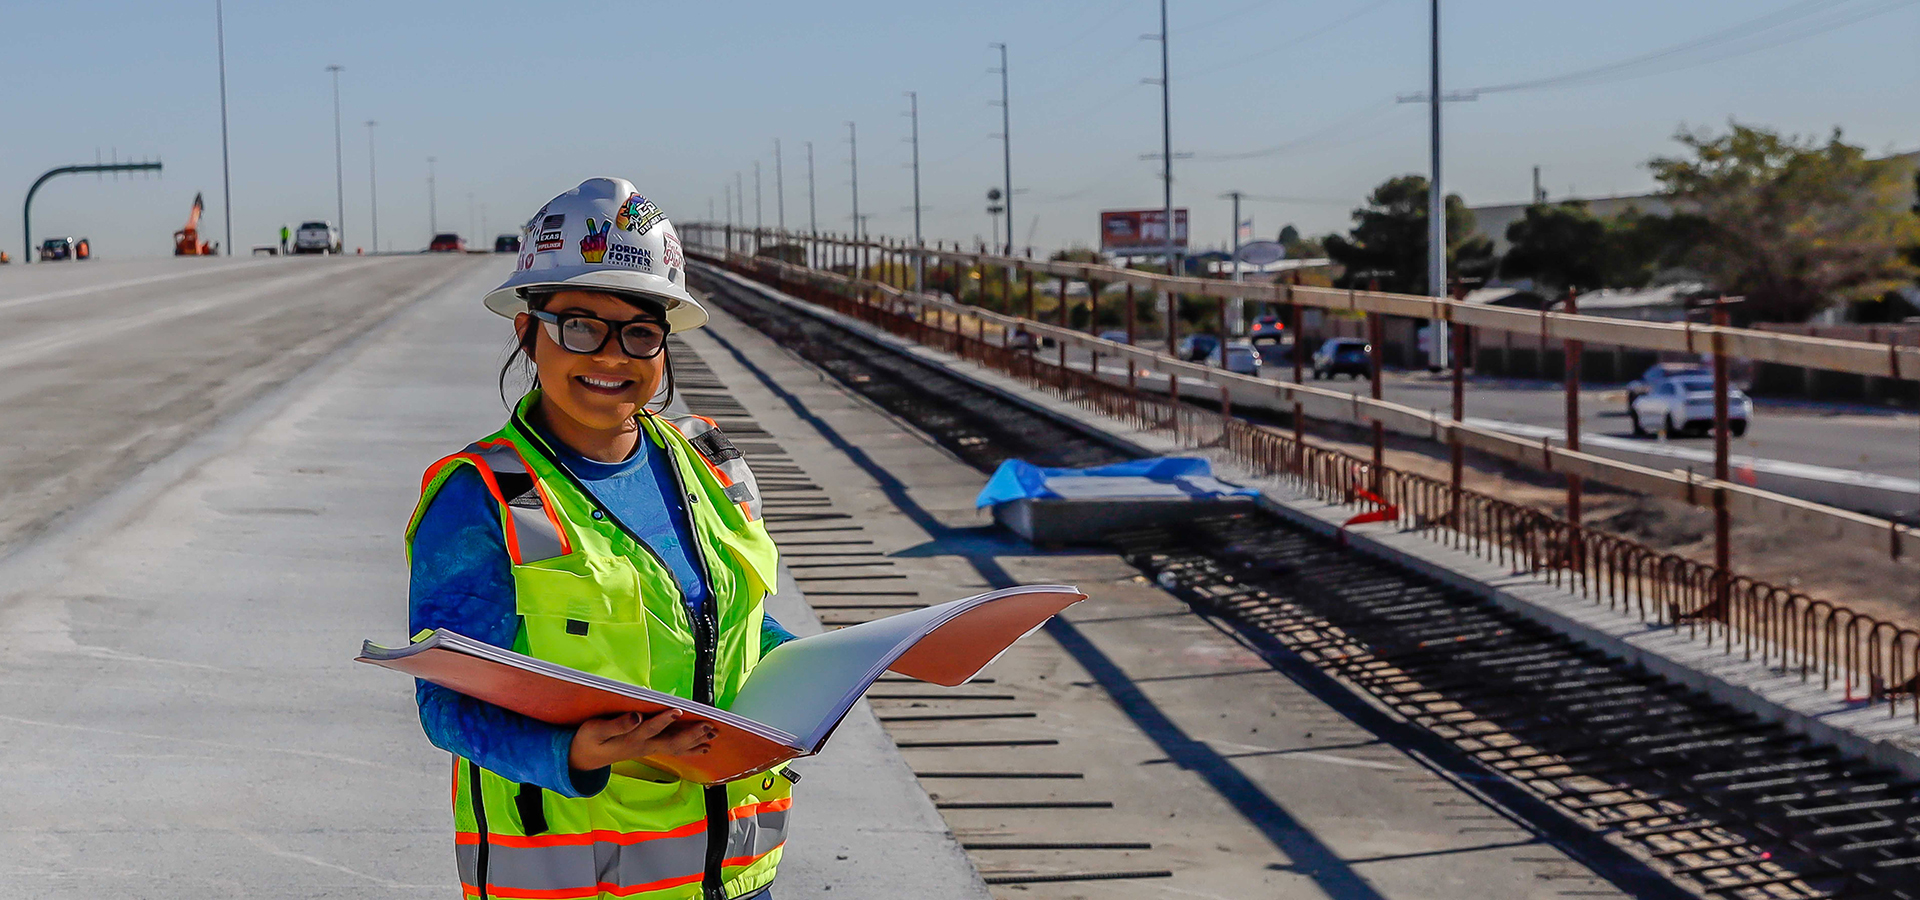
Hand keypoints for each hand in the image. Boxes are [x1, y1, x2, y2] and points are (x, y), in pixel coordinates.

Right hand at [569, 710, 716, 770]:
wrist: (584, 758)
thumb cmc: (588, 740)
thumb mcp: (596, 731)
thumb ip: (617, 724)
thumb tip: (636, 715)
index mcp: (630, 739)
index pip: (650, 728)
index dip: (664, 720)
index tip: (678, 710)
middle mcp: (643, 746)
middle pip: (671, 742)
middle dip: (691, 734)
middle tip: (709, 726)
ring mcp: (648, 749)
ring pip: (676, 747)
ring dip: (695, 741)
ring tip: (713, 736)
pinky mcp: (649, 748)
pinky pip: (673, 749)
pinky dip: (690, 748)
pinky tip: (702, 746)